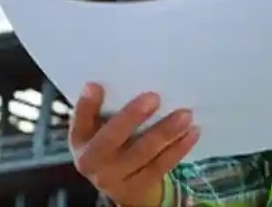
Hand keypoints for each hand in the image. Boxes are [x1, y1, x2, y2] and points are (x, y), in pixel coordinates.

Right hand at [69, 83, 200, 206]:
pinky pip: (160, 167)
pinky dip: (178, 149)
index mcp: (80, 141)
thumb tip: (100, 84)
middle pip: (112, 138)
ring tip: (184, 115)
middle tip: (154, 97)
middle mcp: (92, 162)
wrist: (118, 183)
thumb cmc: (109, 144)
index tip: (95, 85)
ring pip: (142, 153)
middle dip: (132, 117)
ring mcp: (115, 179)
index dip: (86, 105)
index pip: (79, 121)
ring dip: (165, 132)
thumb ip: (100, 108)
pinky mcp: (138, 188)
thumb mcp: (97, 128)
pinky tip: (192, 133)